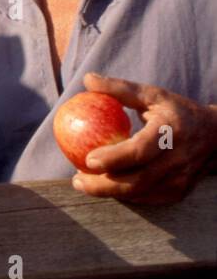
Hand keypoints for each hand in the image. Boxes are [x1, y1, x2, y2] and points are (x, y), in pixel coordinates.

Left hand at [72, 73, 216, 204]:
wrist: (216, 136)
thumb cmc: (176, 111)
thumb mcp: (153, 95)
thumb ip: (121, 88)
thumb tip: (87, 80)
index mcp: (170, 132)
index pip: (140, 151)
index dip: (114, 158)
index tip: (88, 160)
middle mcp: (177, 159)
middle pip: (138, 180)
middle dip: (104, 185)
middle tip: (76, 180)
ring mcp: (180, 179)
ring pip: (140, 193)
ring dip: (109, 192)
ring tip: (83, 184)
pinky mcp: (179, 191)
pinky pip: (147, 198)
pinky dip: (124, 195)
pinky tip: (105, 187)